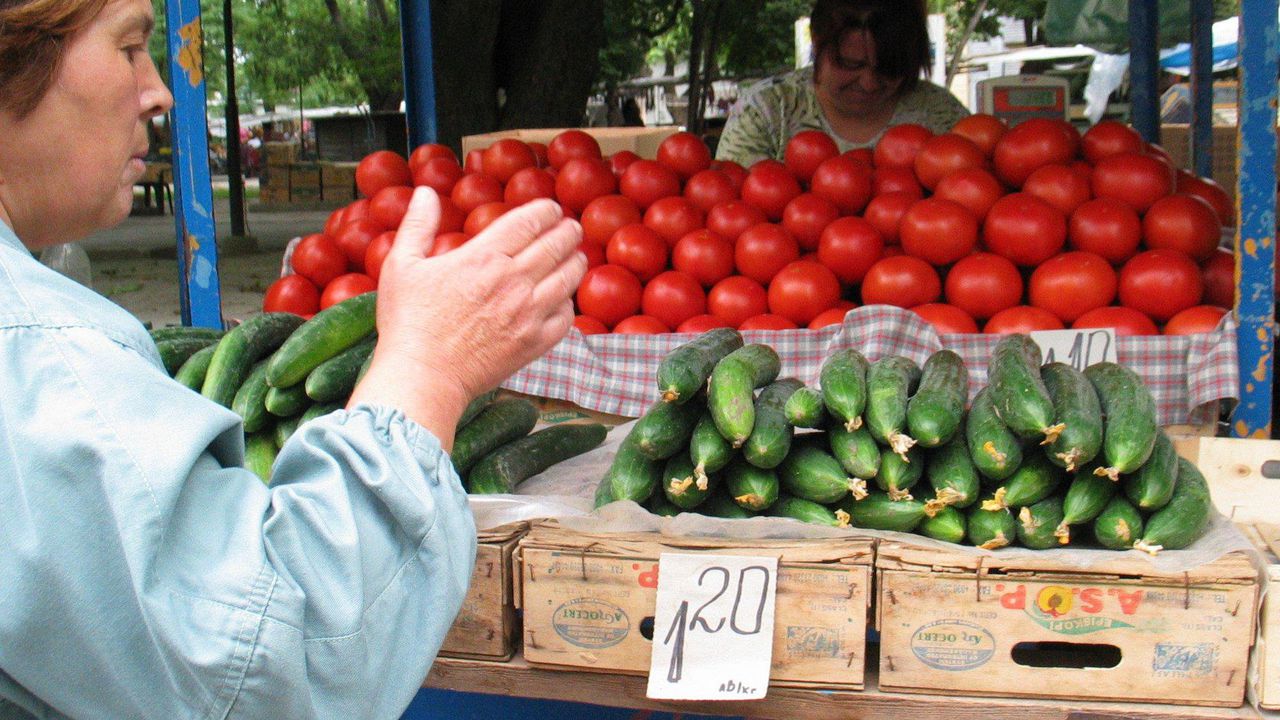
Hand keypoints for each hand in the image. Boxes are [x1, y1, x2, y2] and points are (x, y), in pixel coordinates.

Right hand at [350, 187, 585, 443]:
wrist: (423, 378)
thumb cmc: (408, 323)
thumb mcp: (401, 266)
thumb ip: (417, 225)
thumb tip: (426, 192)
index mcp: (484, 257)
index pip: (529, 221)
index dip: (546, 210)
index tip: (551, 209)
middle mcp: (514, 281)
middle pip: (556, 245)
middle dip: (568, 231)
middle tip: (571, 228)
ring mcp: (528, 314)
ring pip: (569, 277)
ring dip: (576, 261)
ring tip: (576, 256)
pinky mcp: (535, 343)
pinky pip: (566, 317)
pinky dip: (569, 303)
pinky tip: (563, 299)